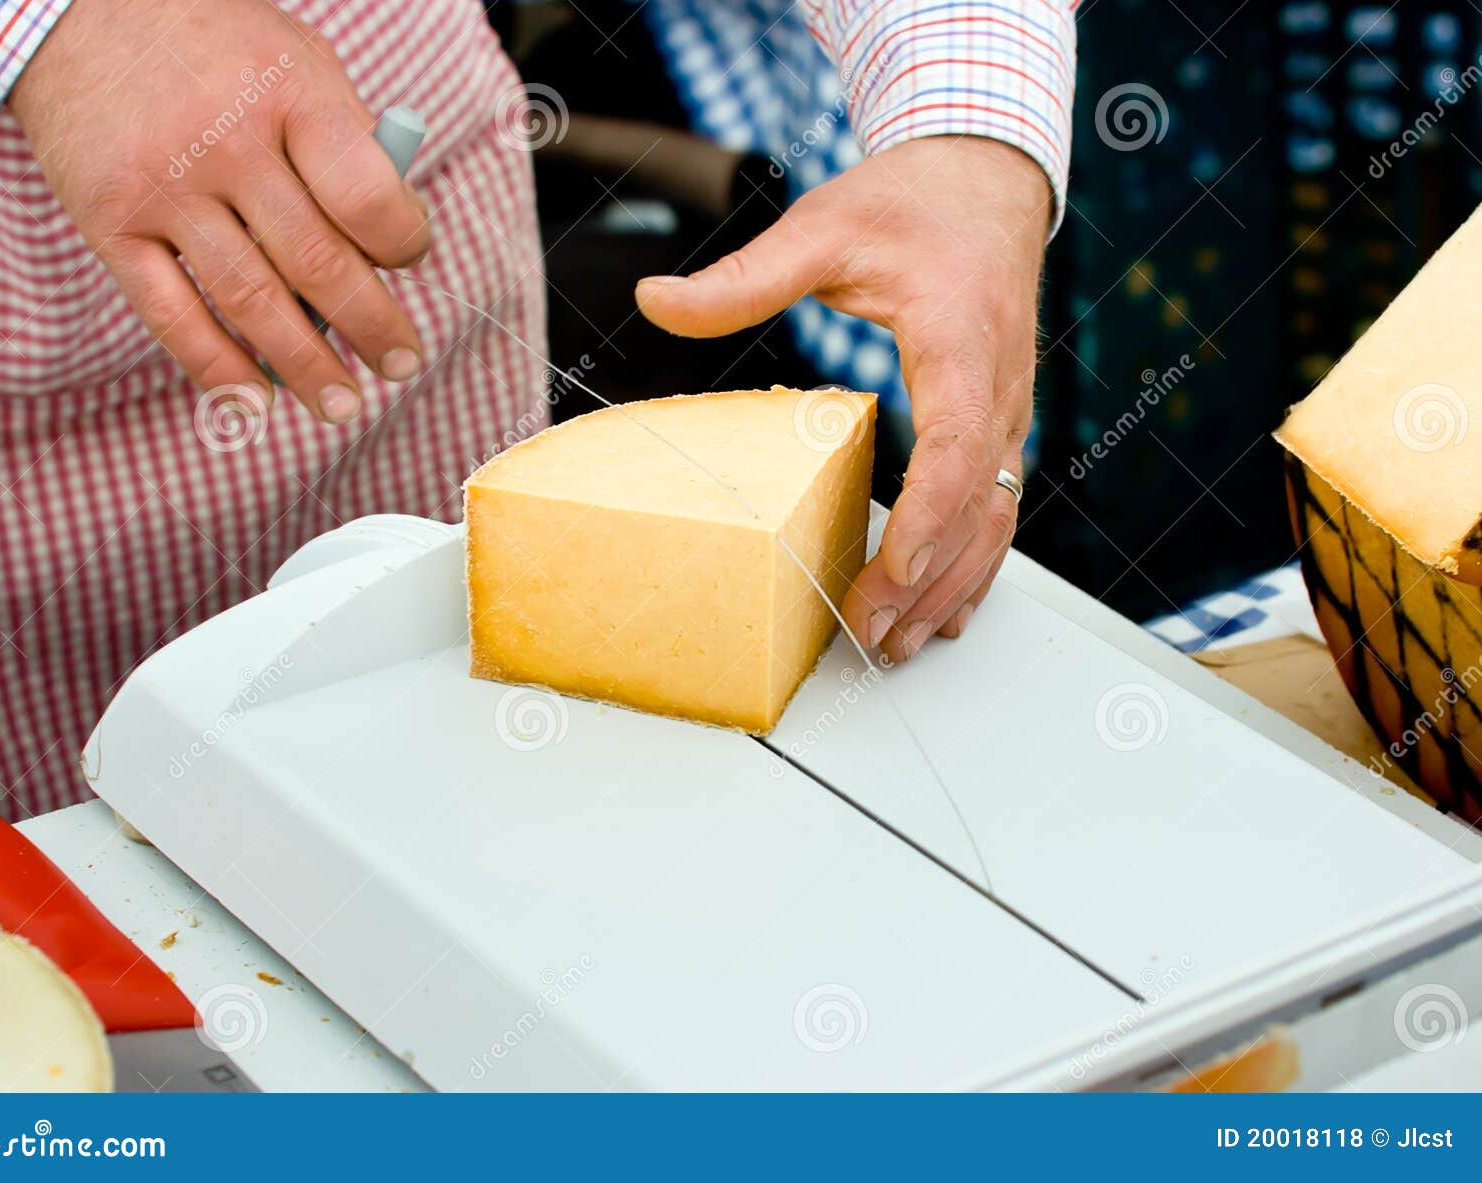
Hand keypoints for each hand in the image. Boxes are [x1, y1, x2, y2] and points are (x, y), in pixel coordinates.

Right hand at [8, 0, 430, 422]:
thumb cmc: (213, 44)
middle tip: (399, 364)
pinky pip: (170, 315)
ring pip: (250, 301)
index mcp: (289, 94)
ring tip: (341, 404)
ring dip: (304, 365)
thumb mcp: (297, 61)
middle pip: (316, 262)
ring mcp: (164, 188)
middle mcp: (226, 144)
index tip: (410, 265)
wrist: (78, 12)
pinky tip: (255, 402)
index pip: (365, 198)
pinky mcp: (110, 223)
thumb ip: (348, 142)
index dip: (402, 247)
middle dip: (369, 327)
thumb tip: (392, 244)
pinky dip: (217, 369)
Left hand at [635, 136, 1048, 660]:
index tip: (892, 567)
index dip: (929, 514)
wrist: (986, 179)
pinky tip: (944, 607)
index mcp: (960, 340)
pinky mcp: (1003, 422)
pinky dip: (974, 562)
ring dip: (956, 586)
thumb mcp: (821, 227)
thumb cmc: (910, 203)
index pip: (960, 444)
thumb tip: (652, 300)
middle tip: (872, 636)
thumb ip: (745, 276)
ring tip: (901, 643)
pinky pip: (1000, 504)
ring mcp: (1010, 410)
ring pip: (1000, 517)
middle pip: (982, 504)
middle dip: (930, 579)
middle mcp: (1000, 386)